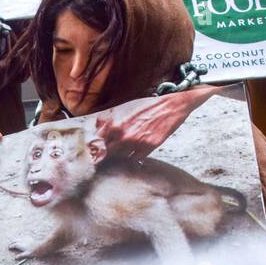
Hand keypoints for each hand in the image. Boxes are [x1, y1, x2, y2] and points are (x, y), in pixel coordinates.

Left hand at [93, 87, 217, 163]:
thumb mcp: (123, 106)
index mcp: (114, 123)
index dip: (94, 147)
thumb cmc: (147, 105)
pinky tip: (132, 154)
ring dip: (118, 158)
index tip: (94, 151)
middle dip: (105, 155)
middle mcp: (123, 135)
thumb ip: (107, 118)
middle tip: (104, 156)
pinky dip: (132, 158)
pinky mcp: (148, 148)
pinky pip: (134, 160)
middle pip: (106, 153)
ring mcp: (136, 143)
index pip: (96, 142)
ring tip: (119, 155)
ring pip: (120, 158)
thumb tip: (95, 127)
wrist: (171, 104)